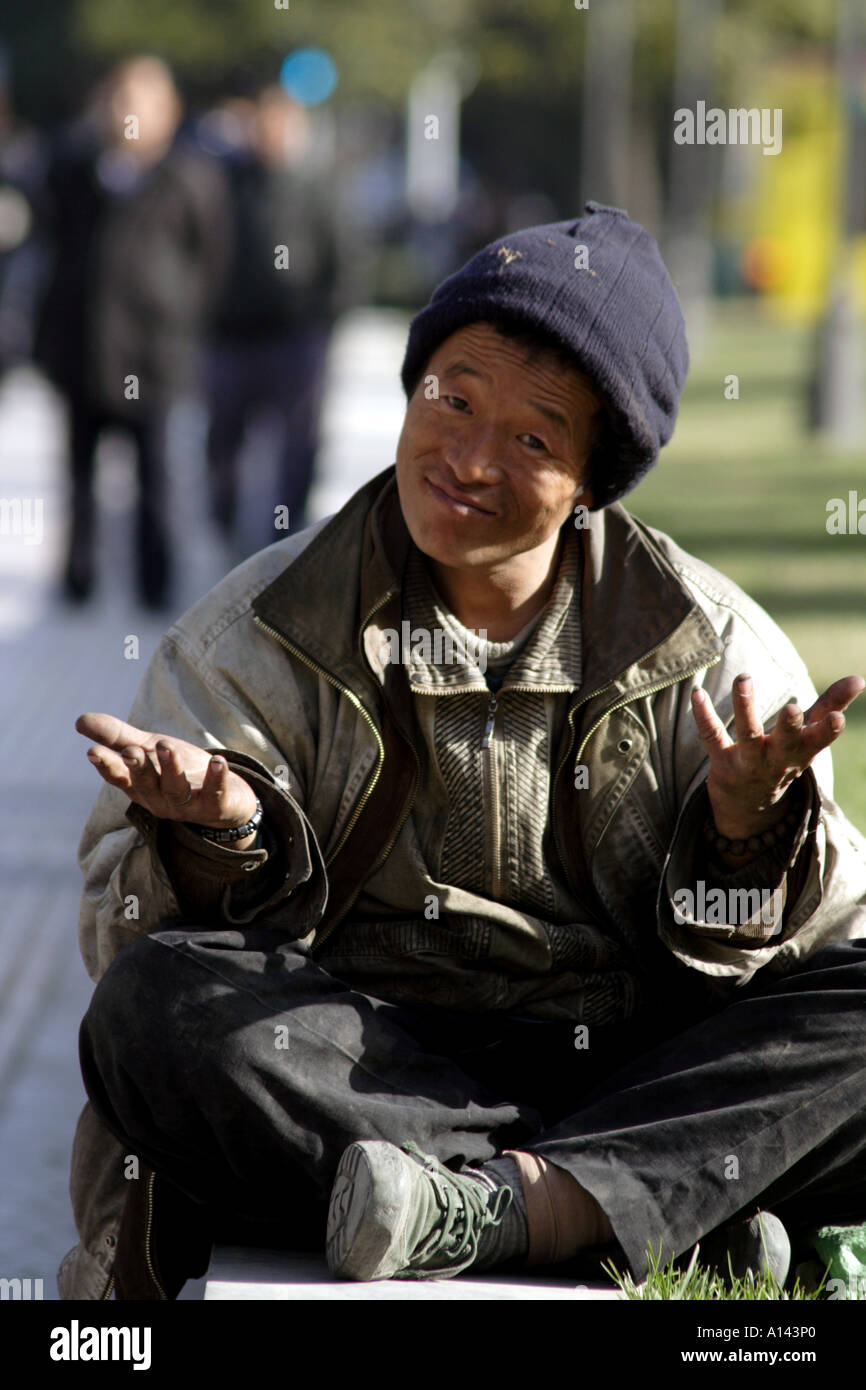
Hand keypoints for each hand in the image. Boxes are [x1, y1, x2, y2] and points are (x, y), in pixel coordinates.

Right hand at [76, 712, 257, 829]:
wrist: (224, 798)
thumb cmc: (177, 770)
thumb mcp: (148, 749)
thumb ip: (117, 736)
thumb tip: (79, 720)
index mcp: (139, 785)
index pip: (119, 777)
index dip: (107, 766)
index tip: (93, 752)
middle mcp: (159, 798)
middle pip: (145, 784)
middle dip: (138, 768)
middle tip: (132, 750)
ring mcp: (186, 806)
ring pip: (175, 790)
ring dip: (171, 769)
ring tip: (168, 747)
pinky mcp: (215, 806)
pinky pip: (214, 794)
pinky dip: (216, 778)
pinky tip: (217, 761)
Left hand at [691, 673, 864, 839]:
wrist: (750, 808)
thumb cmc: (784, 759)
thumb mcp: (809, 739)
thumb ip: (830, 706)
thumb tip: (860, 678)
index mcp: (802, 752)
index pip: (818, 741)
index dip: (828, 731)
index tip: (837, 719)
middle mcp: (777, 759)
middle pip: (785, 742)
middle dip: (790, 727)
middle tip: (792, 708)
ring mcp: (748, 762)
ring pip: (747, 735)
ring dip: (746, 708)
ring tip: (744, 679)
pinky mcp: (721, 762)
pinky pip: (712, 737)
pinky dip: (703, 715)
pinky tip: (697, 694)